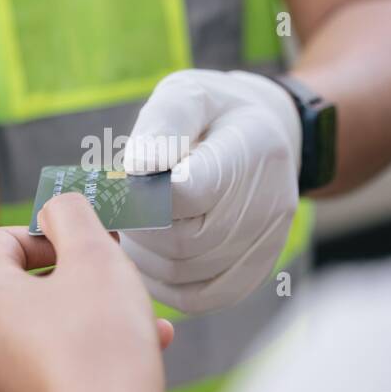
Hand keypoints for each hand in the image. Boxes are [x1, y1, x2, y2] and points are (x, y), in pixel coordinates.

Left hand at [0, 193, 172, 391]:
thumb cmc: (101, 344)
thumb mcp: (94, 254)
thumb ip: (71, 214)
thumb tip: (57, 208)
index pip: (0, 241)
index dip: (48, 232)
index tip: (89, 242)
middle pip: (30, 287)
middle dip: (82, 276)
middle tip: (121, 277)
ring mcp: (6, 385)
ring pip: (53, 330)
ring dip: (99, 315)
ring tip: (146, 321)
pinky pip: (64, 369)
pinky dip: (98, 355)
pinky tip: (146, 353)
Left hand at [121, 69, 300, 313]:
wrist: (267, 136)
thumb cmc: (214, 113)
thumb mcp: (189, 93)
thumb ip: (164, 123)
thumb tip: (140, 167)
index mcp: (250, 152)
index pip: (187, 193)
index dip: (144, 195)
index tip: (127, 184)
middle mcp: (266, 204)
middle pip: (183, 242)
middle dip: (139, 229)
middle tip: (123, 210)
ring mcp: (264, 243)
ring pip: (185, 274)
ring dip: (144, 257)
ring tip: (133, 230)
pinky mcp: (254, 271)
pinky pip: (199, 298)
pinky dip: (162, 284)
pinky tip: (150, 258)